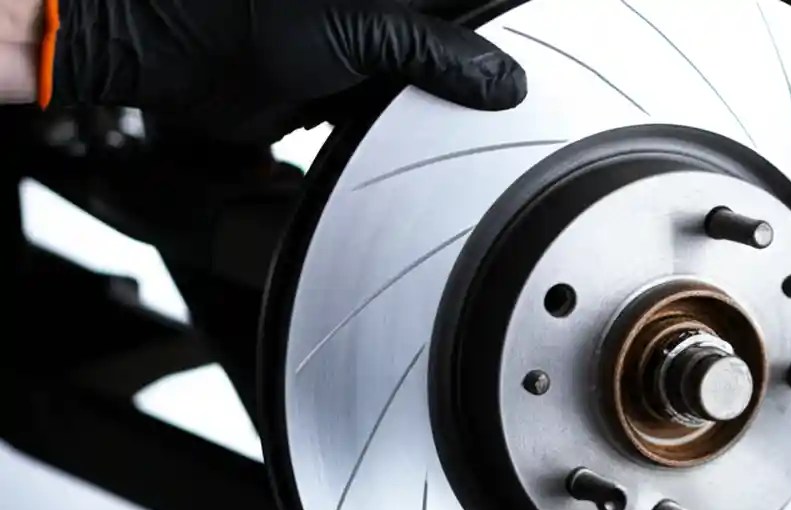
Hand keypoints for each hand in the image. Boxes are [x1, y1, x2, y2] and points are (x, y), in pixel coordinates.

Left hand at [46, 0, 525, 141]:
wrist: (177, 52)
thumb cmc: (253, 14)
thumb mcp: (367, 28)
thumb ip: (443, 55)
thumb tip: (507, 83)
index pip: (476, 8)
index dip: (513, 27)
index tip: (553, 51)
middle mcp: (388, 17)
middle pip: (462, 48)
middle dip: (495, 77)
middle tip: (536, 110)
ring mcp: (365, 57)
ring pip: (432, 88)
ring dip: (459, 113)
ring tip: (501, 139)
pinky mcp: (341, 98)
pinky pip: (395, 120)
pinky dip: (417, 137)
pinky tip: (443, 154)